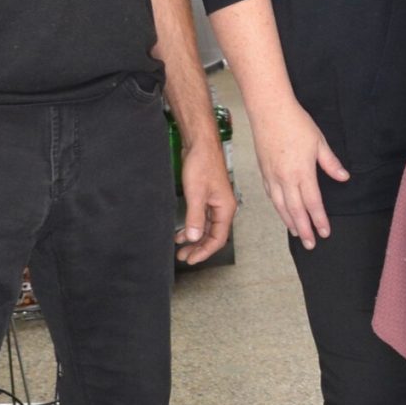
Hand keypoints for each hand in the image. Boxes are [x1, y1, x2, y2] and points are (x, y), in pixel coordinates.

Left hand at [175, 140, 236, 264]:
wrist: (200, 144)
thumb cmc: (202, 164)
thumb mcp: (196, 194)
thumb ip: (195, 218)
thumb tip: (195, 238)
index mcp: (225, 208)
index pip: (218, 238)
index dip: (205, 251)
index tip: (191, 259)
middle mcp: (223, 208)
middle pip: (213, 235)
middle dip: (199, 248)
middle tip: (183, 257)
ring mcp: (215, 203)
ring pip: (206, 228)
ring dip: (194, 239)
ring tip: (180, 248)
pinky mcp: (207, 197)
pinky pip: (201, 218)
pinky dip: (192, 226)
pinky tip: (181, 232)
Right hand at [250, 99, 349, 249]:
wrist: (269, 110)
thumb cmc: (296, 123)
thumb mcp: (319, 142)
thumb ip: (330, 163)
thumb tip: (343, 177)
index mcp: (302, 172)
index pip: (313, 203)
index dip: (319, 219)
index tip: (325, 232)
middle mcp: (285, 178)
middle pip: (295, 210)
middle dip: (304, 229)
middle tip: (311, 244)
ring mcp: (271, 176)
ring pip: (281, 206)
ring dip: (290, 222)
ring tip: (298, 234)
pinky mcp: (263, 172)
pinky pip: (271, 196)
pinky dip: (278, 208)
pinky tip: (283, 214)